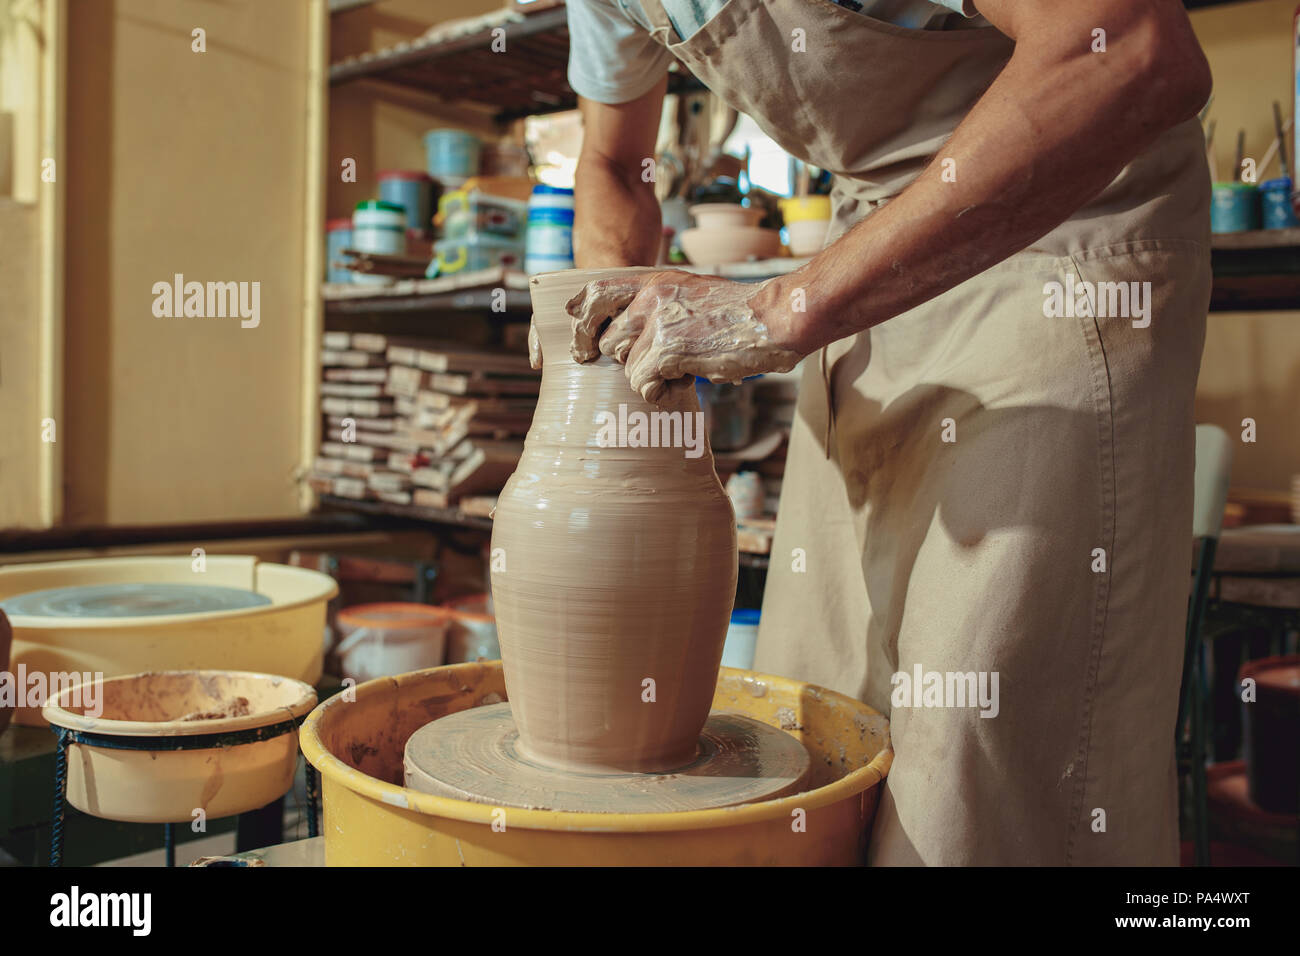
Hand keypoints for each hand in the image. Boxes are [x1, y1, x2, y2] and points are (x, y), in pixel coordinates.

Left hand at [564, 271, 803, 403]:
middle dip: (633, 361)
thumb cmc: (741, 314)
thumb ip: (660, 307)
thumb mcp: (692, 295)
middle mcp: (651, 297)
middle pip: (610, 342)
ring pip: (627, 368)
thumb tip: (630, 338)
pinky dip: (663, 392)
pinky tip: (688, 380)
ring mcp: (658, 322)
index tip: (577, 334)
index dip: (581, 314)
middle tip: (664, 365)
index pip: (599, 291)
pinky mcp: (668, 349)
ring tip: (685, 370)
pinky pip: (644, 384)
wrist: (775, 318)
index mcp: (655, 281)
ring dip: (653, 379)